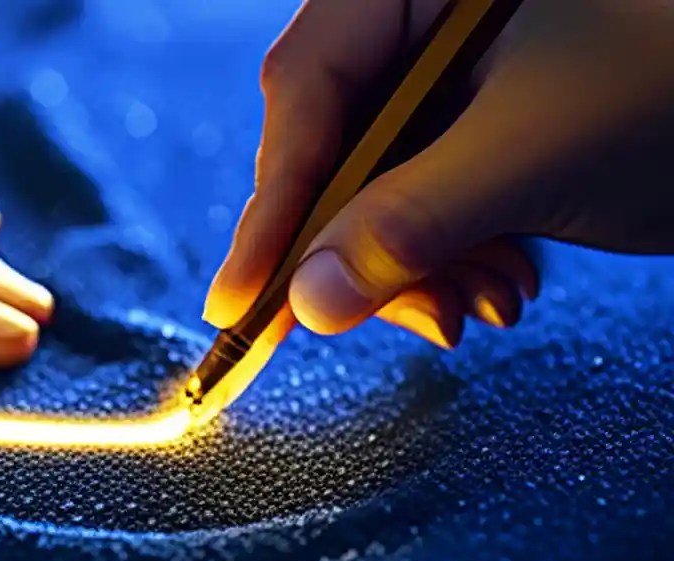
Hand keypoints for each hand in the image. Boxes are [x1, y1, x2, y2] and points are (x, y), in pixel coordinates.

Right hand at [205, 0, 673, 347]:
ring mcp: (452, 73)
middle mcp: (424, 20)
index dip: (273, 202)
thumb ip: (408, 224)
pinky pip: (426, 200)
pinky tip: (498, 284)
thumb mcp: (533, 153)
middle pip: (334, 144)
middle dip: (360, 245)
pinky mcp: (480, 124)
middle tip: (378, 316)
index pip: (308, 88)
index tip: (241, 298)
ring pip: (377, 186)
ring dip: (413, 265)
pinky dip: (451, 257)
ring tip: (471, 307)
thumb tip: (305, 301)